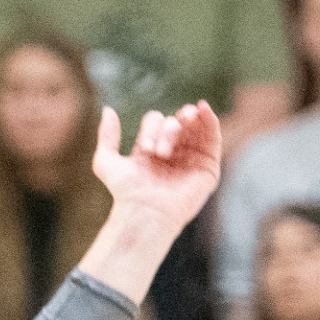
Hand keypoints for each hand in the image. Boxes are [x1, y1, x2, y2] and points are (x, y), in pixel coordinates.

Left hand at [91, 103, 222, 233]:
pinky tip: (203, 109)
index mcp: (151, 149)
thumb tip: (108, 109)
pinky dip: (210, 120)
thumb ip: (106, 136)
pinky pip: (213, 138)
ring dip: (190, 117)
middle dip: (169, 128)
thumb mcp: (105, 161)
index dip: (151, 129)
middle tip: (162, 150)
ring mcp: (191, 158)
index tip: (146, 149)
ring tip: (187, 115)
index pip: (156, 121)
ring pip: (194, 127)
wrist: (145, 210)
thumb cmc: (126, 191)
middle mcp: (172, 151)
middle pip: (175, 122)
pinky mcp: (208, 167)